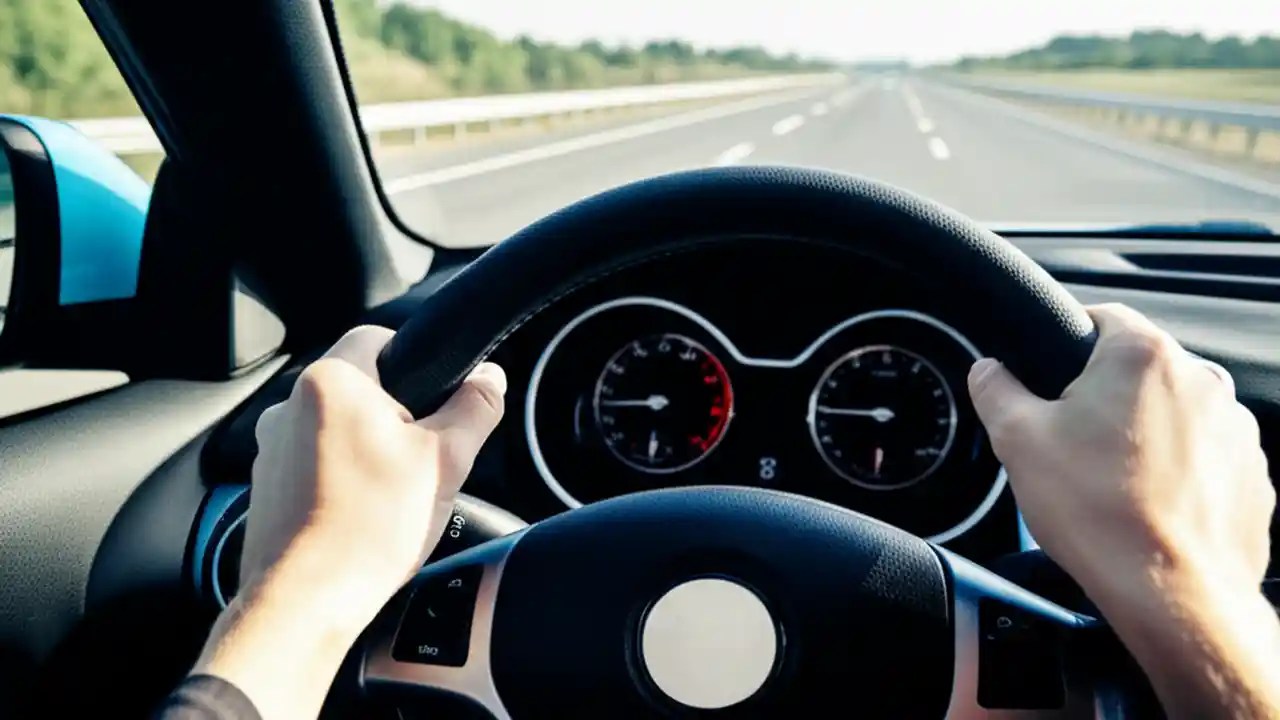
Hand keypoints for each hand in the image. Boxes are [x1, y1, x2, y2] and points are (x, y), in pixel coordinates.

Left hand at [193, 326, 506, 719]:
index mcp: (332, 382)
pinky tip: (363, 515)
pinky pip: (315, 465)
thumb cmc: (370, 529)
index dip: (418, 364)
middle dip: (396, 417)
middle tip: (422, 459)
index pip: (380, 338)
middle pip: (361, 388)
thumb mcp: (447, 460)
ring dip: (366, 450)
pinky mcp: (266, 485)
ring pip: (338, 428)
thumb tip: (489, 378)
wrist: (308, 601)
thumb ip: (476, 408)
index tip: (436, 401)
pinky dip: (340, 481)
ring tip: (391, 495)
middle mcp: (289, 405)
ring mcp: (271, 447)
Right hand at [968, 303, 1278, 718]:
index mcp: (1143, 356)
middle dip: (1102, 399)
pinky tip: (1144, 506)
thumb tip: (988, 370)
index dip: (1064, 343)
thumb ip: (995, 388)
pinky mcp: (1251, 473)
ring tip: (1107, 484)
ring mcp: (1236, 428)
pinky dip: (1176, 473)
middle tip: (1069, 443)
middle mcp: (1201, 380)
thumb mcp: (1017, 440)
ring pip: (1172, 414)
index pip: (1099, 316)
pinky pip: (1202, 457)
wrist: (1170, 592)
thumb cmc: (1098, 512)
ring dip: (1142, 435)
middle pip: (1136, 370)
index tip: (1047, 379)